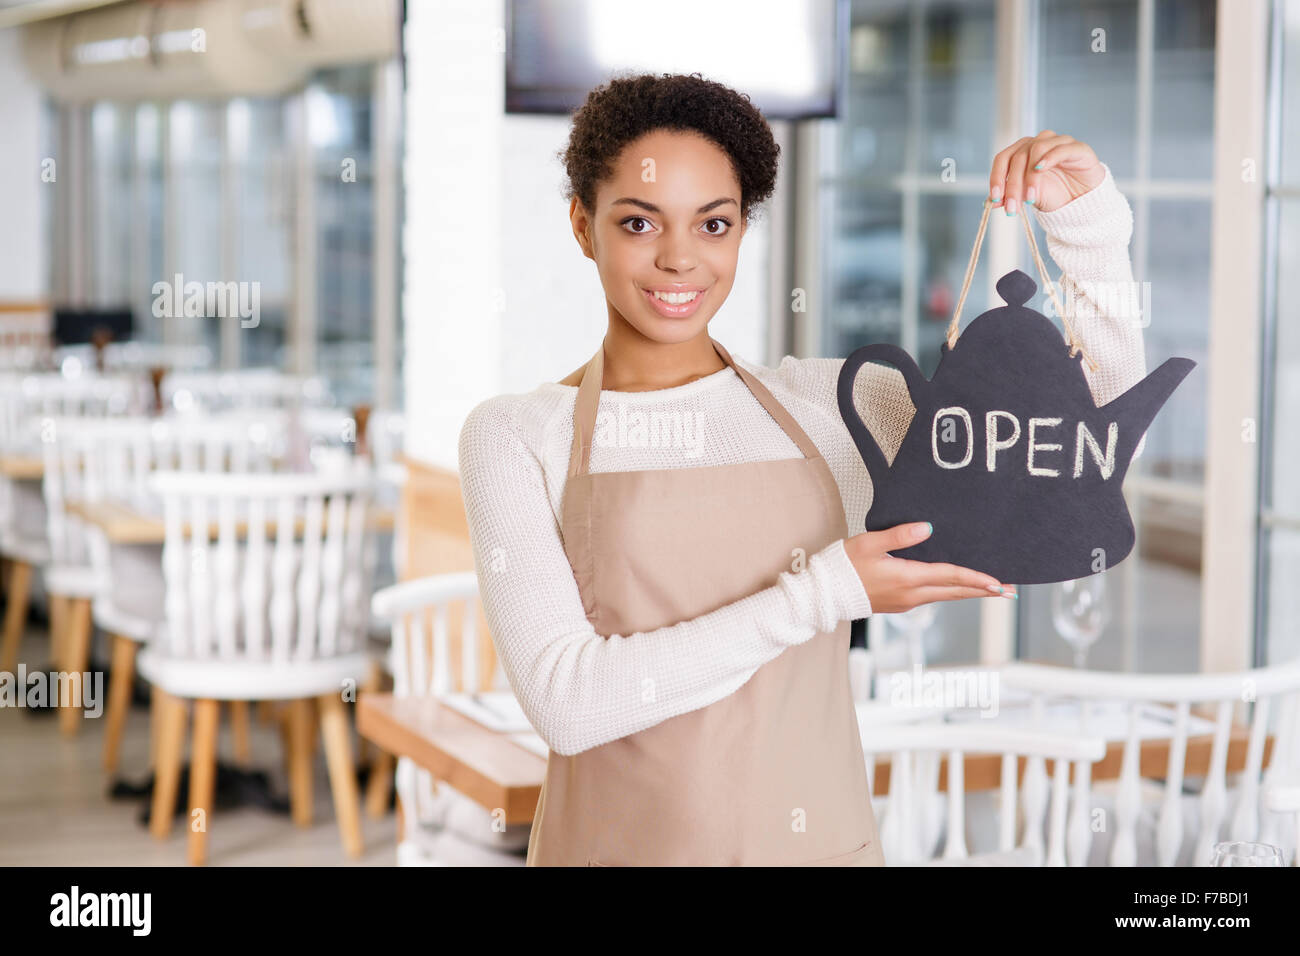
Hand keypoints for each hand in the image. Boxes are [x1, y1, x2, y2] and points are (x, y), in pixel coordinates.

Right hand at [844, 521, 1016, 613]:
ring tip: (991, 589)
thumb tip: (926, 528)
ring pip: (947, 596)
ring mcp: (907, 602)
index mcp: (907, 578)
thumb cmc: (843, 567)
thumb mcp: (868, 544)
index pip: (951, 577)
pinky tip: (956, 588)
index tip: (1000, 582)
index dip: (977, 579)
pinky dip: (952, 592)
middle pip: (956, 593)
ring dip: (970, 592)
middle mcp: (912, 594)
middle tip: (1010, 592)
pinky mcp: (900, 603)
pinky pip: (934, 597)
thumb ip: (898, 535)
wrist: (825, 595)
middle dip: (985, 591)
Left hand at [989, 130, 1105, 214]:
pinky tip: (1040, 170)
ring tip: (1030, 199)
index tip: (995, 198)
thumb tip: (989, 203)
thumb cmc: (1055, 193)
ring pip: (1036, 150)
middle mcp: (1038, 143)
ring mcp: (1058, 142)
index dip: (996, 177)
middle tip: (1012, 208)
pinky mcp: (1076, 148)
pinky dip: (1049, 158)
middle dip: (1013, 185)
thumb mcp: (1028, 197)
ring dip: (1030, 177)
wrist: (1083, 199)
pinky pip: (1060, 148)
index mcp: (1022, 151)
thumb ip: (1009, 196)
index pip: (1003, 159)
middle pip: (1018, 157)